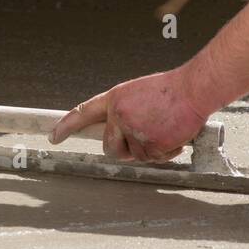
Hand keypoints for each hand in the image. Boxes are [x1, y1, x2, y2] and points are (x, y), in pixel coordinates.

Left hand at [47, 69, 208, 162]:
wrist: (194, 89)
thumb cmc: (172, 91)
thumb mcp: (139, 94)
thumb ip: (125, 112)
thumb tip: (122, 134)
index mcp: (115, 99)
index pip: (83, 114)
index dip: (66, 126)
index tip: (54, 136)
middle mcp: (119, 115)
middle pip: (109, 147)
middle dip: (122, 151)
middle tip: (140, 145)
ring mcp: (133, 131)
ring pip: (135, 156)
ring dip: (150, 150)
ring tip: (165, 130)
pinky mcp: (150, 144)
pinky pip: (154, 159)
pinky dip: (166, 153)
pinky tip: (174, 136)